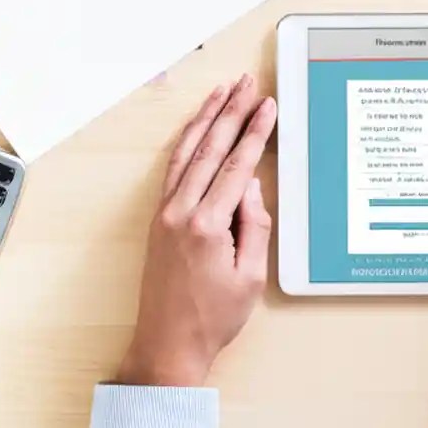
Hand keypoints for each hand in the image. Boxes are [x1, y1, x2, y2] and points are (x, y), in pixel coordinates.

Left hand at [117, 75, 277, 386]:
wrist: (168, 344)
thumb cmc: (212, 318)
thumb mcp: (251, 276)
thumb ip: (255, 225)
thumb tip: (251, 186)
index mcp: (207, 226)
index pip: (237, 166)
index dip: (255, 132)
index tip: (268, 106)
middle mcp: (180, 212)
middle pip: (210, 149)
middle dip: (231, 111)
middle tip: (248, 83)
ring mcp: (165, 214)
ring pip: (187, 152)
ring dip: (206, 118)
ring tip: (222, 91)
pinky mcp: (158, 220)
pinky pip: (173, 169)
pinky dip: (186, 142)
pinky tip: (196, 127)